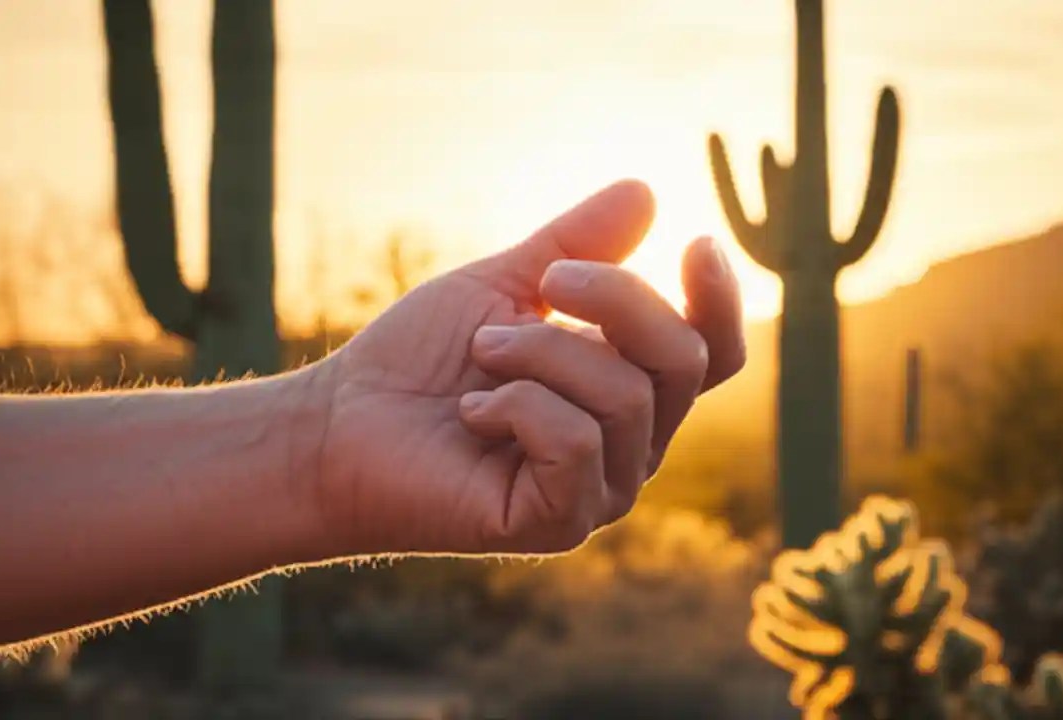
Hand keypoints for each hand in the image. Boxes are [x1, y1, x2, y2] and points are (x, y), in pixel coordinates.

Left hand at [305, 181, 744, 555]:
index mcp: (631, 390)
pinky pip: (576, 439)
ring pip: (625, 394)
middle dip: (615, 298)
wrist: (342, 421)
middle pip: (683, 360)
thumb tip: (645, 190)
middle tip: (543, 284)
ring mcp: (602, 489)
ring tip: (482, 358)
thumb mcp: (507, 283)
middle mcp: (633, 445)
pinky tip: (473, 415)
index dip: (719, 300)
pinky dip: (517, 406)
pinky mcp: (562, 521)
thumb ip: (576, 245)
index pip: (713, 354)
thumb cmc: (424, 356)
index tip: (694, 241)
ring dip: (540, 354)